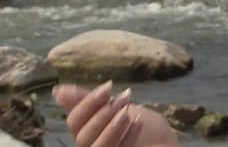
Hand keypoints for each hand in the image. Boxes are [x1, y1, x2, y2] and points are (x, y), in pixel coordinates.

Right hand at [53, 81, 180, 146]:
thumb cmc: (146, 129)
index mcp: (90, 132)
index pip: (73, 121)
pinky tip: (134, 123)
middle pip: (80, 135)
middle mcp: (92, 146)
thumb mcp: (119, 108)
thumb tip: (59, 90)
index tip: (108, 86)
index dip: (86, 103)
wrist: (168, 145)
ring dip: (110, 125)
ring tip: (127, 112)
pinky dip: (119, 135)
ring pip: (90, 145)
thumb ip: (92, 101)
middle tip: (122, 101)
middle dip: (101, 113)